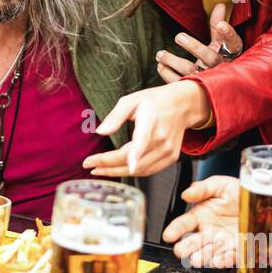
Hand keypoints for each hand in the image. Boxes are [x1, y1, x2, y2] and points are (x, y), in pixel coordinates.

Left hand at [83, 80, 209, 175]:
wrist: (183, 105)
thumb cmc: (154, 100)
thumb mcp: (132, 100)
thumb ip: (115, 116)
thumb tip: (100, 131)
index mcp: (151, 122)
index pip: (142, 141)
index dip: (134, 155)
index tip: (126, 164)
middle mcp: (162, 139)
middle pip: (133, 161)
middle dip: (108, 166)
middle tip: (88, 165)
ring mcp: (168, 151)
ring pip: (140, 170)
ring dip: (117, 172)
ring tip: (98, 169)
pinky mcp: (171, 158)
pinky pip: (148, 171)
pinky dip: (131, 173)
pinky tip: (116, 169)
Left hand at [156, 3, 244, 83]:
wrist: (217, 86)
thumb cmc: (218, 58)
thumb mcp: (220, 42)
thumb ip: (218, 25)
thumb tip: (221, 5)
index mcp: (229, 54)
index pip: (233, 43)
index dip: (228, 34)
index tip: (221, 25)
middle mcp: (220, 67)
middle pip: (209, 58)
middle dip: (194, 47)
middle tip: (178, 36)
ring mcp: (208, 80)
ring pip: (191, 71)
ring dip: (173, 61)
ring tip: (160, 54)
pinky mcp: (195, 89)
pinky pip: (181, 82)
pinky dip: (168, 74)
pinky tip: (161, 65)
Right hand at [161, 175, 240, 266]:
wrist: (264, 202)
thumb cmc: (239, 192)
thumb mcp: (220, 184)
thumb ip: (202, 188)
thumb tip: (186, 194)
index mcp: (201, 215)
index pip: (184, 224)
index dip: (175, 229)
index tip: (168, 235)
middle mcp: (209, 231)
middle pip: (193, 242)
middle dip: (186, 247)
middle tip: (180, 250)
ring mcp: (222, 242)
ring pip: (208, 252)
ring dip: (202, 256)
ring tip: (196, 258)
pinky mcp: (237, 250)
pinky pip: (229, 258)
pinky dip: (222, 261)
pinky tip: (216, 261)